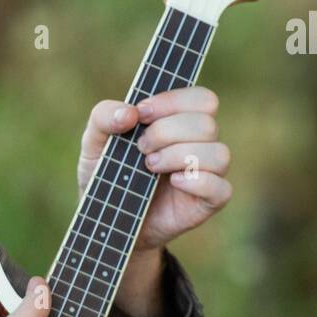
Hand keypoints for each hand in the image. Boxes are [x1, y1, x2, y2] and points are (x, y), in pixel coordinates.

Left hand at [77, 86, 232, 254]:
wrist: (106, 217)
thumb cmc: (106, 173)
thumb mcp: (94, 142)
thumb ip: (103, 117)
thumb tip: (128, 112)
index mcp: (180, 121)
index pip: (201, 99)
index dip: (173, 102)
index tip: (141, 114)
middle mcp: (198, 144)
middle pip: (206, 124)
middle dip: (167, 132)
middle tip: (141, 148)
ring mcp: (206, 174)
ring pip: (219, 154)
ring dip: (179, 156)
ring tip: (150, 166)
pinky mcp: (207, 203)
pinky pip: (222, 189)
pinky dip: (197, 182)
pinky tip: (173, 183)